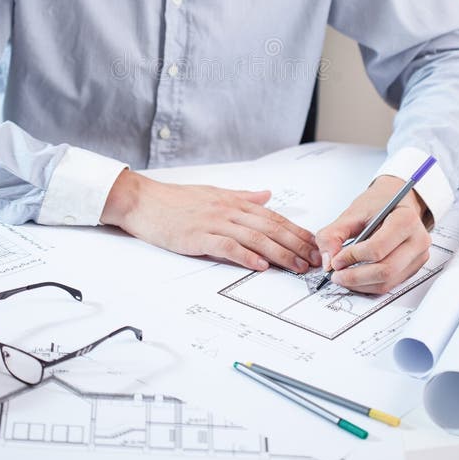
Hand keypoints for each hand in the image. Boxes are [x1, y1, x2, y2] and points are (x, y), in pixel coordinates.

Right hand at [101, 170, 321, 273]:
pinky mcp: (198, 236)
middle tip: (314, 260)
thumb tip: (267, 195)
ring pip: (255, 237)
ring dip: (279, 253)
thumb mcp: (213, 193)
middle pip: (270, 227)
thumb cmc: (176, 200)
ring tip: (297, 266)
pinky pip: (227, 246)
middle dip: (296, 244)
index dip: (296, 231)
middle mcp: (228, 210)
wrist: (144, 201)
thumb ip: (242, 197)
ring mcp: (214, 223)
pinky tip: (260, 265)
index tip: (313, 244)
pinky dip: (246, 256)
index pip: (273, 217)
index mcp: (233, 201)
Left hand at [315, 175, 431, 293]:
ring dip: (361, 284)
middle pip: (385, 270)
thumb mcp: (352, 212)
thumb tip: (328, 260)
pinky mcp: (413, 268)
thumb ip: (333, 234)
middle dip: (355, 276)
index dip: (353, 257)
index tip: (335, 260)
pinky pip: (390, 284)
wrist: (396, 201)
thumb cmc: (378, 203)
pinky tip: (355, 278)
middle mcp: (417, 240)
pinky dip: (369, 285)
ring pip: (388, 281)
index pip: (378, 248)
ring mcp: (418, 256)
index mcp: (406, 220)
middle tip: (336, 275)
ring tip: (343, 277)